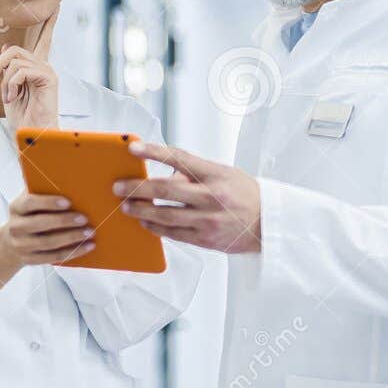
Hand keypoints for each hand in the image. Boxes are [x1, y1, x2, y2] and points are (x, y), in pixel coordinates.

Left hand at [0, 11, 58, 130]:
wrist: (32, 134)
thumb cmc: (23, 117)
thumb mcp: (9, 88)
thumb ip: (9, 67)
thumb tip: (7, 44)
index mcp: (35, 68)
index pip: (43, 40)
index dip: (50, 24)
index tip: (57, 7)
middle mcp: (43, 66)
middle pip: (14, 49)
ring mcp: (47, 71)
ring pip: (15, 59)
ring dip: (4, 79)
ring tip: (8, 96)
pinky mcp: (49, 77)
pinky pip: (22, 69)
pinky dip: (12, 83)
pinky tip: (13, 97)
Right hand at [0, 190, 93, 267]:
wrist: (10, 243)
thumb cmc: (29, 216)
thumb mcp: (29, 203)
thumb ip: (42, 192)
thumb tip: (71, 182)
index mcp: (16, 208)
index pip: (30, 203)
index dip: (48, 202)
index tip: (68, 202)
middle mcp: (16, 227)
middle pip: (40, 224)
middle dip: (64, 221)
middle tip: (84, 218)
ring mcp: (21, 246)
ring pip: (48, 243)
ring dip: (72, 238)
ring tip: (89, 232)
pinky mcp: (30, 260)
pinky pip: (54, 257)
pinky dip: (73, 252)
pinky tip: (88, 246)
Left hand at [113, 141, 261, 253]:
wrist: (269, 223)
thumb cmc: (243, 193)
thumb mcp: (224, 173)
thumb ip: (195, 172)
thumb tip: (163, 172)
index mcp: (215, 174)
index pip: (179, 158)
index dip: (154, 152)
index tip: (132, 147)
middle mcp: (211, 196)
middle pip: (166, 190)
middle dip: (137, 188)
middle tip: (119, 187)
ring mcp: (208, 220)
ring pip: (165, 215)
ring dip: (141, 211)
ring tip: (126, 207)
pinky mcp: (206, 240)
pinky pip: (173, 234)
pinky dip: (156, 227)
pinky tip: (145, 223)